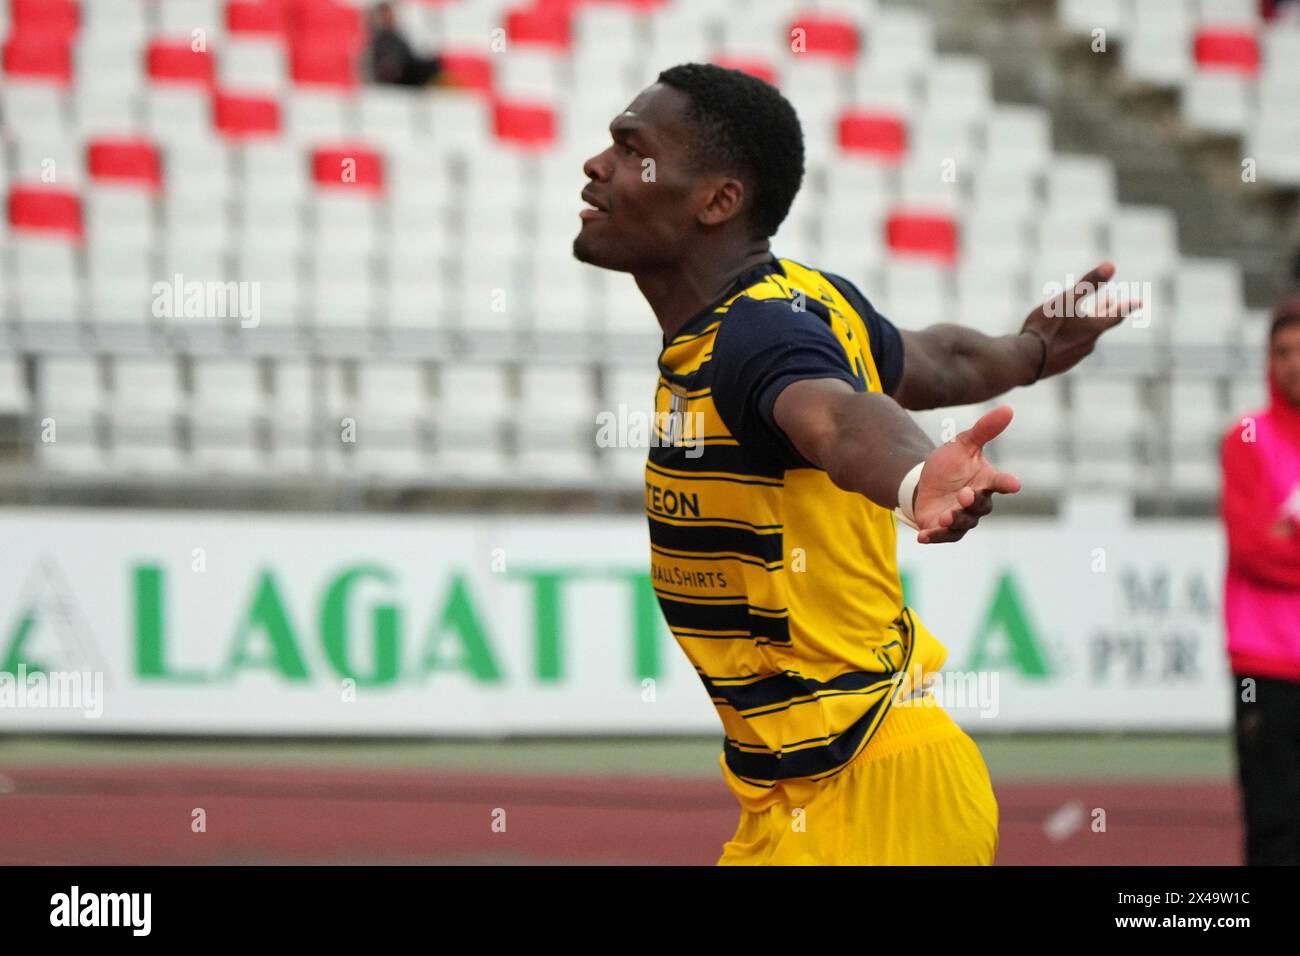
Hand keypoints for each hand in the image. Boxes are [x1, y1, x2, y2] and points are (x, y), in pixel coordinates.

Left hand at [913, 405, 1021, 543]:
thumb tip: (1008, 409)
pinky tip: (922, 537)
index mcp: (985, 482)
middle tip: (964, 494)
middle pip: (981, 506)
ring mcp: (961, 517)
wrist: (924, 483)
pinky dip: (933, 536)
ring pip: (964, 523)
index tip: (1015, 484)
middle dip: (973, 502)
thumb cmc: (951, 465)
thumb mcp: (963, 444)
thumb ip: (984, 430)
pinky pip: (942, 536)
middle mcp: (976, 502)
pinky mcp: (943, 529)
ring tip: (946, 516)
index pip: (1000, 483)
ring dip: (955, 520)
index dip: (1008, 484)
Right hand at [1021, 262, 1141, 380]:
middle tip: (1109, 302)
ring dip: (1085, 326)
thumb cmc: (1046, 326)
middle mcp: (1089, 344)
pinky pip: (1070, 349)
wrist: (1024, 360)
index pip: (1117, 315)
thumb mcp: (1067, 299)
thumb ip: (1089, 283)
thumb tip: (1111, 265)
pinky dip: (1070, 339)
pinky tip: (1060, 338)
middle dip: (1105, 312)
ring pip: (1085, 338)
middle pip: (1101, 326)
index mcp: (1094, 328)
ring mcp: (1074, 357)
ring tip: (1080, 319)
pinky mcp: (1060, 366)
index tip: (1138, 302)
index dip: (1127, 306)